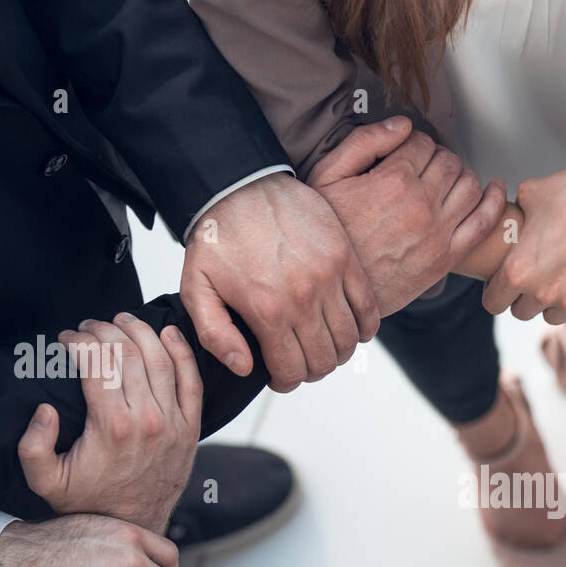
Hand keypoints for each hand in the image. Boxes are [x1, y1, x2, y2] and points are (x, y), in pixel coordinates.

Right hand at [18, 315, 201, 532]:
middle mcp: (147, 421)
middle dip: (104, 330)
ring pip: (161, 359)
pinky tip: (167, 333)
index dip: (78, 341)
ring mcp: (174, 424)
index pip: (96, 362)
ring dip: (140, 332)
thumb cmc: (87, 501)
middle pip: (128, 353)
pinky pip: (192, 381)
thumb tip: (44, 409)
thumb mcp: (44, 480)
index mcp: (111, 426)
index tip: (65, 338)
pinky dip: (182, 351)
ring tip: (121, 322)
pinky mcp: (191, 429)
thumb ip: (33, 445)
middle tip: (89, 327)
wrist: (131, 525)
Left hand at [182, 173, 377, 391]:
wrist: (240, 184)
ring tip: (321, 346)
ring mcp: (329, 278)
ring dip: (337, 353)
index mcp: (268, 310)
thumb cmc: (218, 236)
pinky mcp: (345, 259)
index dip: (286, 382)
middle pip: (323, 361)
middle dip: (311, 371)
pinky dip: (364, 328)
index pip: (292, 371)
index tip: (280, 377)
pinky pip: (368, 308)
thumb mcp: (196, 287)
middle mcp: (304, 298)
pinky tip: (350, 329)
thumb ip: (215, 335)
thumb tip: (246, 368)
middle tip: (300, 362)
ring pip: (348, 341)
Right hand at [309, 118, 505, 317]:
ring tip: (448, 180)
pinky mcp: (446, 258)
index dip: (415, 143)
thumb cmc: (329, 233)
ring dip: (462, 175)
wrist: (334, 287)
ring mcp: (437, 233)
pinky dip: (494, 201)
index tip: (408, 153)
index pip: (422, 143)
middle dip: (439, 158)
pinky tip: (494, 188)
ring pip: (470, 185)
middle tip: (426, 168)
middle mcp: (421, 204)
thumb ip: (364, 142)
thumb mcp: (328, 178)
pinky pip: (484, 222)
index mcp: (393, 180)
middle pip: (449, 161)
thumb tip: (403, 124)